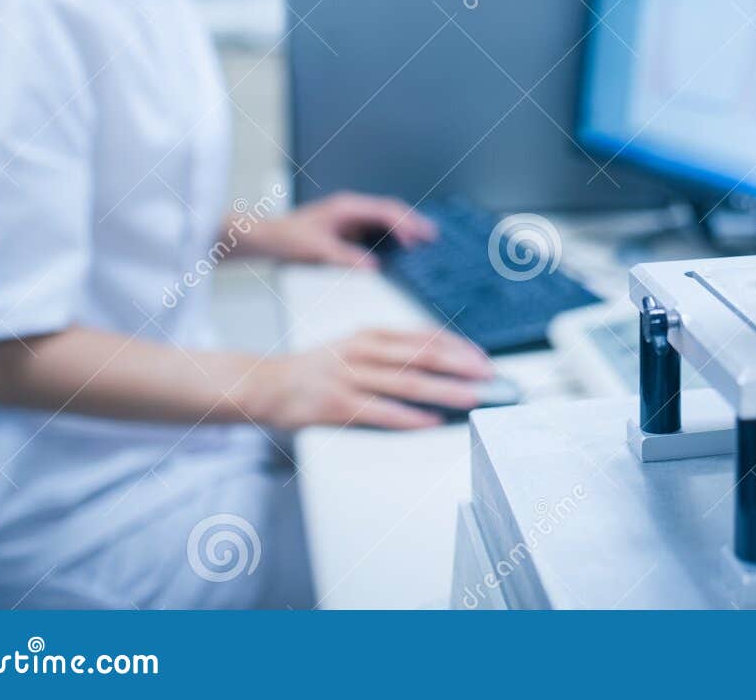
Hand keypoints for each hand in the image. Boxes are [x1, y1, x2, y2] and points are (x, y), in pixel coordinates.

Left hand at [235, 191, 436, 269]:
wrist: (267, 238)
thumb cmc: (287, 238)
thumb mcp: (317, 250)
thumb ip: (347, 257)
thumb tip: (375, 266)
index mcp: (347, 207)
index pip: (385, 210)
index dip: (406, 222)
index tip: (421, 235)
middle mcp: (352, 208)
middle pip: (391, 211)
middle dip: (413, 222)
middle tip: (434, 236)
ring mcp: (351, 217)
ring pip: (387, 219)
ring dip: (406, 228)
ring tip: (426, 241)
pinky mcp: (350, 228)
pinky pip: (378, 229)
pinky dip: (394, 236)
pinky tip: (404, 247)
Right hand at [238, 328, 494, 430]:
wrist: (266, 383)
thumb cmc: (318, 368)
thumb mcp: (356, 347)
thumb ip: (393, 352)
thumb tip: (438, 363)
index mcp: (371, 334)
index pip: (424, 336)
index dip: (458, 347)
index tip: (482, 358)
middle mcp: (363, 351)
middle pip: (422, 356)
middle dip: (460, 366)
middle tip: (489, 376)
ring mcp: (349, 377)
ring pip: (406, 383)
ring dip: (444, 390)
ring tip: (470, 398)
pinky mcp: (337, 404)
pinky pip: (379, 411)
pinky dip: (408, 417)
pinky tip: (430, 421)